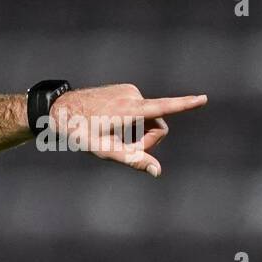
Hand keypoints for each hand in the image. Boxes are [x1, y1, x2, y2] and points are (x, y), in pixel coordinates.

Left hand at [46, 84, 207, 176]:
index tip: (203, 99)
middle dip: (147, 140)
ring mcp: (129, 90)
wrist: (59, 109)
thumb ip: (132, 160)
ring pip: (148, 118)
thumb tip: (157, 171)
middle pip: (157, 125)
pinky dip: (132, 121)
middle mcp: (133, 95)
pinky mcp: (126, 89)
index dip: (184, 105)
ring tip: (112, 135)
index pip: (163, 108)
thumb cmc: (79, 132)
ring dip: (138, 131)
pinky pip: (140, 109)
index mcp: (129, 110)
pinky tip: (110, 124)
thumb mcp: (103, 150)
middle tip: (124, 149)